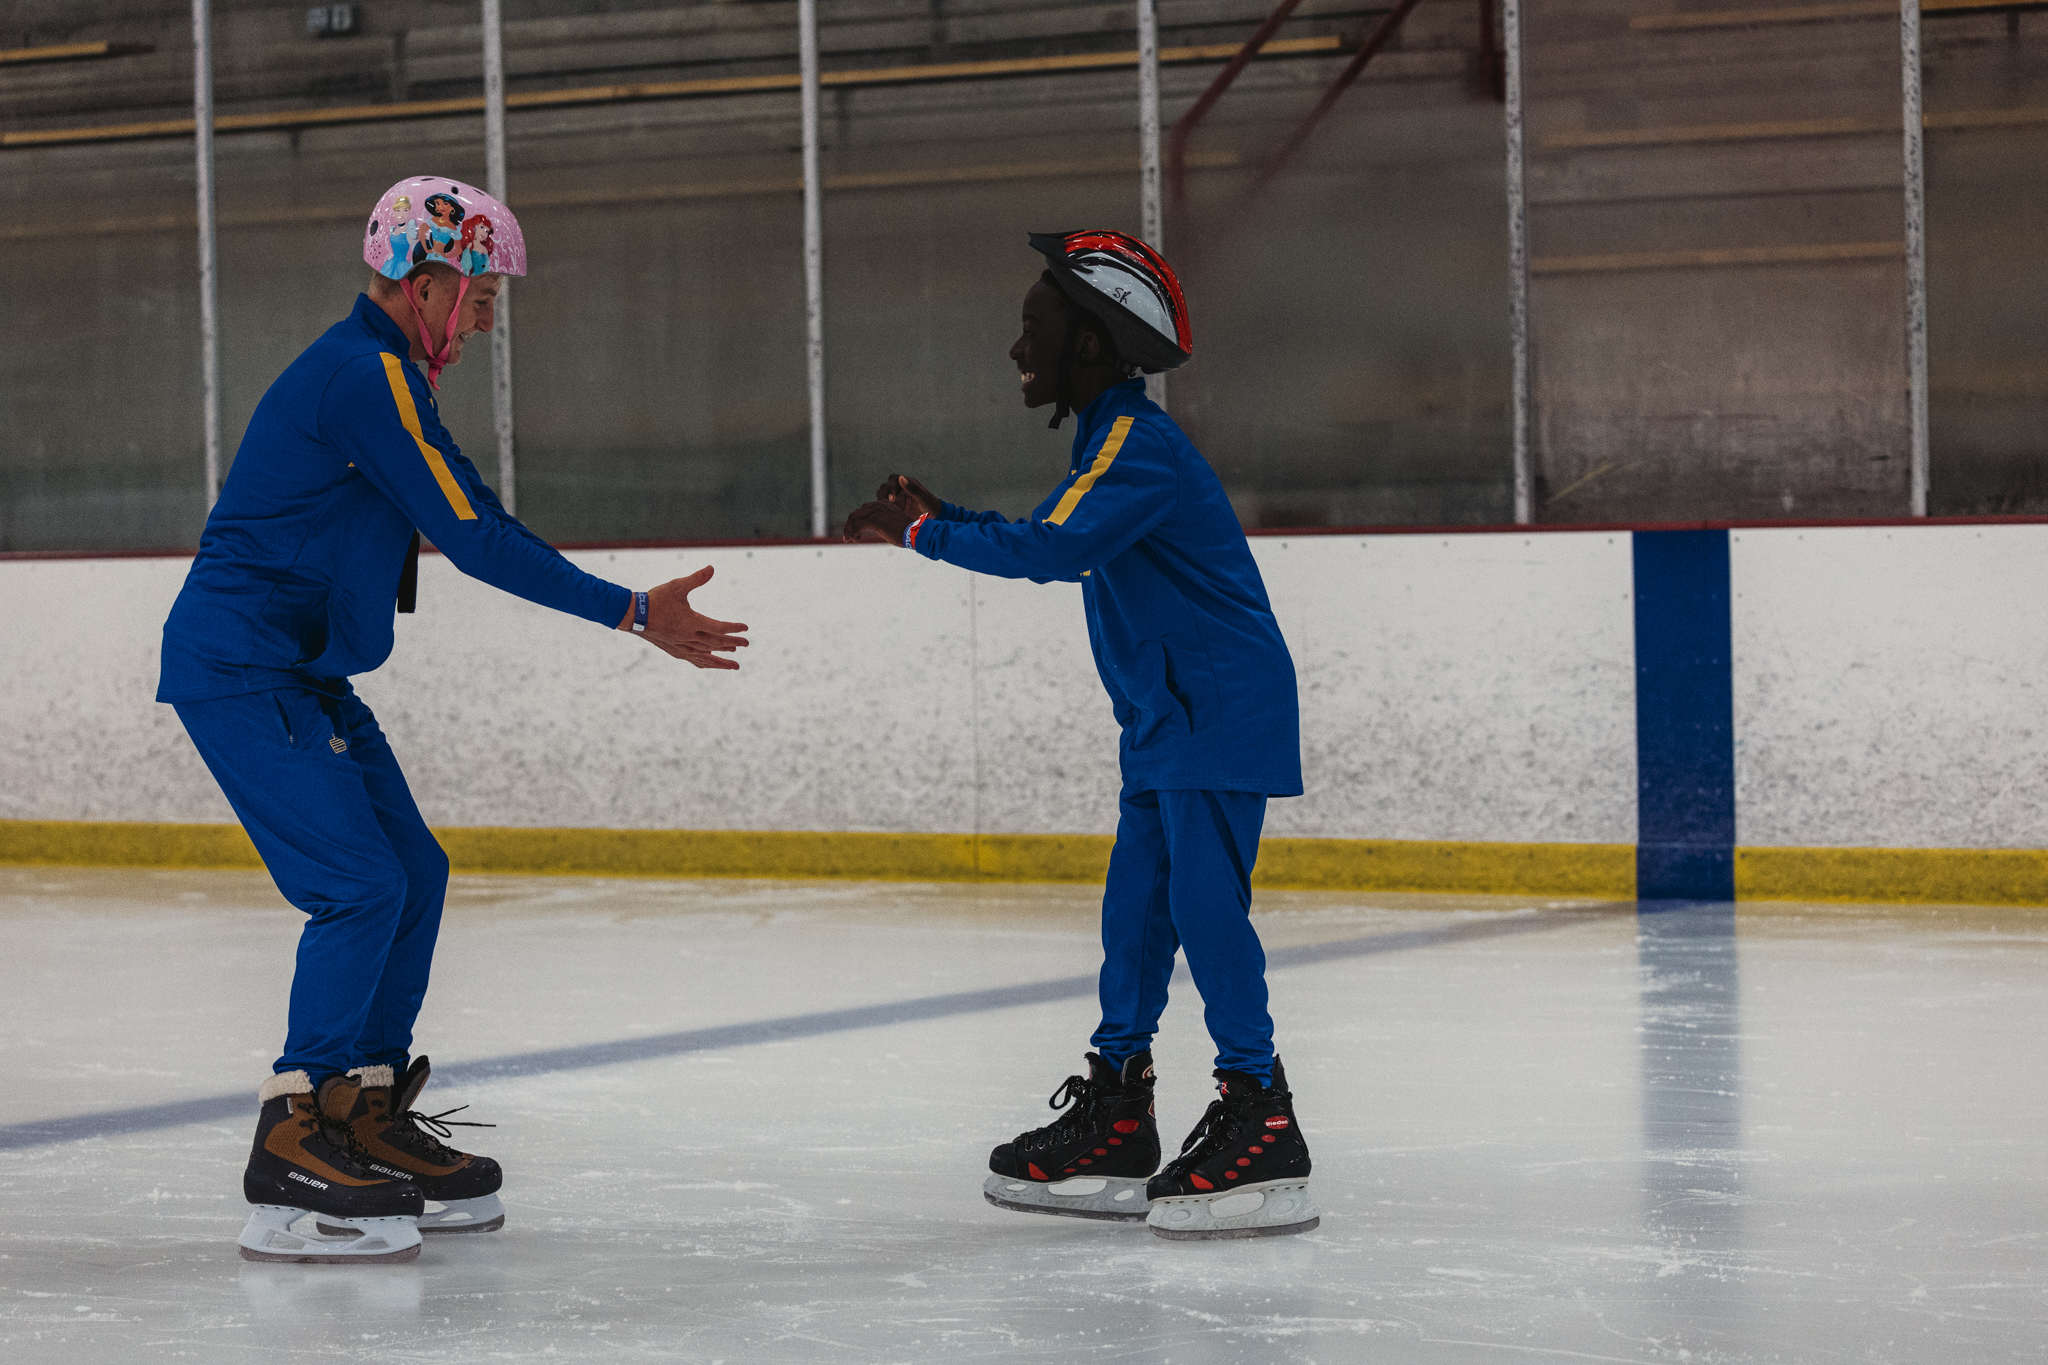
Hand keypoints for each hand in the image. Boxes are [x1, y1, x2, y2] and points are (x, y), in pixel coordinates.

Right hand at [619, 565, 749, 669]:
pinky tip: (710, 663)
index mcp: (692, 622)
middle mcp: (688, 637)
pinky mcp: (673, 650)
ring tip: (735, 665)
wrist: (633, 615)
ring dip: (721, 660)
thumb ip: (696, 578)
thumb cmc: (655, 598)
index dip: (733, 628)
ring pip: (706, 656)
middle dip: (732, 644)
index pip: (718, 628)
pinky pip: (693, 659)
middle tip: (747, 644)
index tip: (745, 628)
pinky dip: (704, 662)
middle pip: (716, 643)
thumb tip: (712, 568)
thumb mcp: (677, 586)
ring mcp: (680, 645)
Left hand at [843, 499, 913, 544]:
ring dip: (849, 530)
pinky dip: (851, 533)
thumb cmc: (907, 532)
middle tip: (848, 537)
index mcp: (882, 504)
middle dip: (849, 526)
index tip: (855, 533)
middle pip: (855, 514)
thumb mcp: (892, 523)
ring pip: (853, 519)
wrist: (915, 533)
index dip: (856, 521)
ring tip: (849, 539)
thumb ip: (882, 522)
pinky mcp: (873, 521)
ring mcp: (875, 512)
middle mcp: (877, 505)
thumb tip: (876, 528)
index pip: (862, 510)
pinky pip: (856, 526)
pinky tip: (853, 540)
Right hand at [875, 474, 941, 517]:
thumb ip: (913, 489)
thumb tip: (901, 478)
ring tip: (885, 509)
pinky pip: (884, 504)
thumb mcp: (923, 498)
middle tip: (887, 505)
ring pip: (882, 494)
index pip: (892, 479)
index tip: (892, 499)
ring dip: (881, 500)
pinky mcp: (895, 506)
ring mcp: (897, 497)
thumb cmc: (931, 506)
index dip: (890, 487)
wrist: (935, 517)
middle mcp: (900, 489)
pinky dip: (881, 507)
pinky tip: (885, 514)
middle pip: (885, 486)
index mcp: (907, 483)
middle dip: (884, 494)